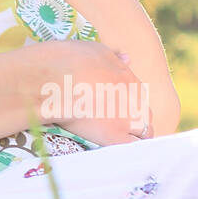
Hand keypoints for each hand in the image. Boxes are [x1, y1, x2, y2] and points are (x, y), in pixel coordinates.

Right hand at [30, 40, 147, 146]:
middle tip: (111, 123)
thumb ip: (113, 57)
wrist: (53, 80)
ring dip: (133, 135)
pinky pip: (132, 147)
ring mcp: (127, 117)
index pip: (137, 94)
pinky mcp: (115, 135)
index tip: (112, 106)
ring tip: (113, 139)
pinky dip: (128, 149)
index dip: (125, 103)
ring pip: (144, 132)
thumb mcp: (93, 49)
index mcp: (127, 75)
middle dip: (133, 119)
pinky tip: (117, 149)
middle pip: (144, 114)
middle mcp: (133, 96)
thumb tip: (128, 58)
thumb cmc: (66, 61)